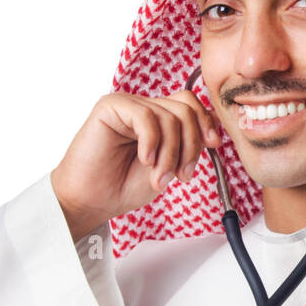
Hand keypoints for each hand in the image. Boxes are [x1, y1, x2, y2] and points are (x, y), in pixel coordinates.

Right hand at [51, 88, 221, 241]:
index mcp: (159, 119)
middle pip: (185, 110)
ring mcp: (128, 105)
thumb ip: (187, 144)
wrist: (92, 200)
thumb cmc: (124, 186)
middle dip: (190, 146)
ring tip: (158, 177)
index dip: (205, 123)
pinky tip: (144, 160)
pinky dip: (152, 142)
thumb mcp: (169, 166)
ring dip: (170, 154)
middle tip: (181, 176)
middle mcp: (144, 108)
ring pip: (169, 117)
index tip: (213, 145)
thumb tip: (213, 128)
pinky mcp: (111, 107)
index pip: (191, 105)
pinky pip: (146, 117)